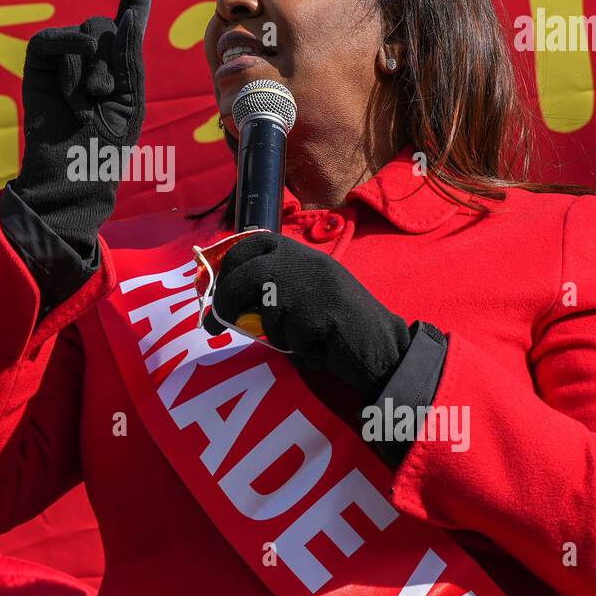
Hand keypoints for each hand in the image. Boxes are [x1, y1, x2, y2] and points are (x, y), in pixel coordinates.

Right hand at [8, 0, 154, 257]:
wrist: (73, 171)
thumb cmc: (106, 143)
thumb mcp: (131, 98)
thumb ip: (130, 56)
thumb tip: (125, 15)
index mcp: (118, 63)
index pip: (128, 19)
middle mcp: (90, 53)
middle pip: (107, 23)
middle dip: (112, 58)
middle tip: (102, 96)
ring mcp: (63, 55)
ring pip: (87, 31)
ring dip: (93, 67)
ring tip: (85, 101)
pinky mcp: (38, 60)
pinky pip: (55, 39)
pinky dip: (68, 58)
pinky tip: (70, 89)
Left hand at [202, 231, 411, 400]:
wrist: (382, 343)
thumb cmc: (340, 320)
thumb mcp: (304, 288)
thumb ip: (273, 283)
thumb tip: (225, 295)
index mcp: (297, 251)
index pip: (247, 245)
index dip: (226, 268)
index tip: (213, 291)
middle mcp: (301, 261)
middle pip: (242, 277)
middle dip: (224, 303)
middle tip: (213, 326)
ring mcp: (309, 285)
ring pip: (265, 314)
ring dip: (278, 335)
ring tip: (305, 338)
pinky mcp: (317, 313)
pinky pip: (287, 339)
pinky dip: (300, 350)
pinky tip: (321, 347)